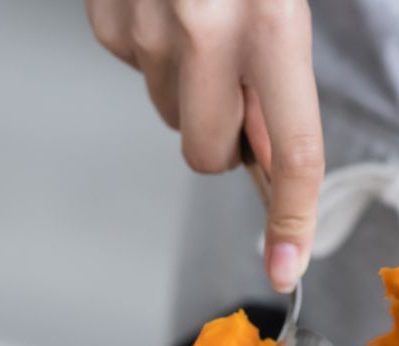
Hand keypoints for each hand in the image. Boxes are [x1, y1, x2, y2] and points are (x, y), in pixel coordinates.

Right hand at [85, 0, 323, 291]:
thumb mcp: (282, 0)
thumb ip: (281, 71)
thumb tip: (271, 149)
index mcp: (270, 20)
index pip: (291, 152)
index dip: (292, 220)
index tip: (286, 266)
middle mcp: (206, 30)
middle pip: (210, 155)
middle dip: (223, 141)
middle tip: (236, 87)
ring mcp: (147, 30)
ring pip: (169, 114)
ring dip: (188, 89)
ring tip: (200, 19)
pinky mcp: (107, 23)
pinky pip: (135, 71)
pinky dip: (154, 53)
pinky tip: (166, 6)